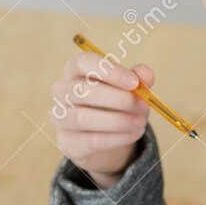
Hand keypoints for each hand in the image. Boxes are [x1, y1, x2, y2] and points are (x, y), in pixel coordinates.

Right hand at [49, 51, 155, 189]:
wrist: (105, 137)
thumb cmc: (116, 103)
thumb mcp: (130, 88)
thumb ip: (138, 78)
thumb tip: (145, 74)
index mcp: (75, 69)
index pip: (83, 63)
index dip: (109, 71)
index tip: (134, 83)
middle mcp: (61, 90)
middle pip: (82, 91)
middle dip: (117, 99)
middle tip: (142, 105)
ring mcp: (60, 117)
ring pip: (82, 118)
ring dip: (117, 121)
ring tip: (140, 122)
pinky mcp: (66, 141)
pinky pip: (89, 140)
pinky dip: (115, 138)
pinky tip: (133, 134)